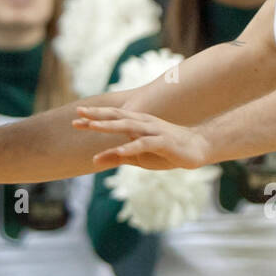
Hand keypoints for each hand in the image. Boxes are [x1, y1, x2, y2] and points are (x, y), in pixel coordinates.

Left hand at [75, 106, 213, 170]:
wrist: (199, 149)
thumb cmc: (166, 152)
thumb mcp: (137, 157)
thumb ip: (117, 157)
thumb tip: (94, 161)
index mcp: (138, 123)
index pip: (113, 117)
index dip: (95, 117)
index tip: (76, 117)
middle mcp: (144, 123)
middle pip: (117, 117)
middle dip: (97, 116)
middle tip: (78, 115)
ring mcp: (154, 131)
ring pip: (128, 126)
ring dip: (109, 126)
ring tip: (91, 126)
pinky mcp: (164, 142)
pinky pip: (144, 144)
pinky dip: (130, 147)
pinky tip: (118, 151)